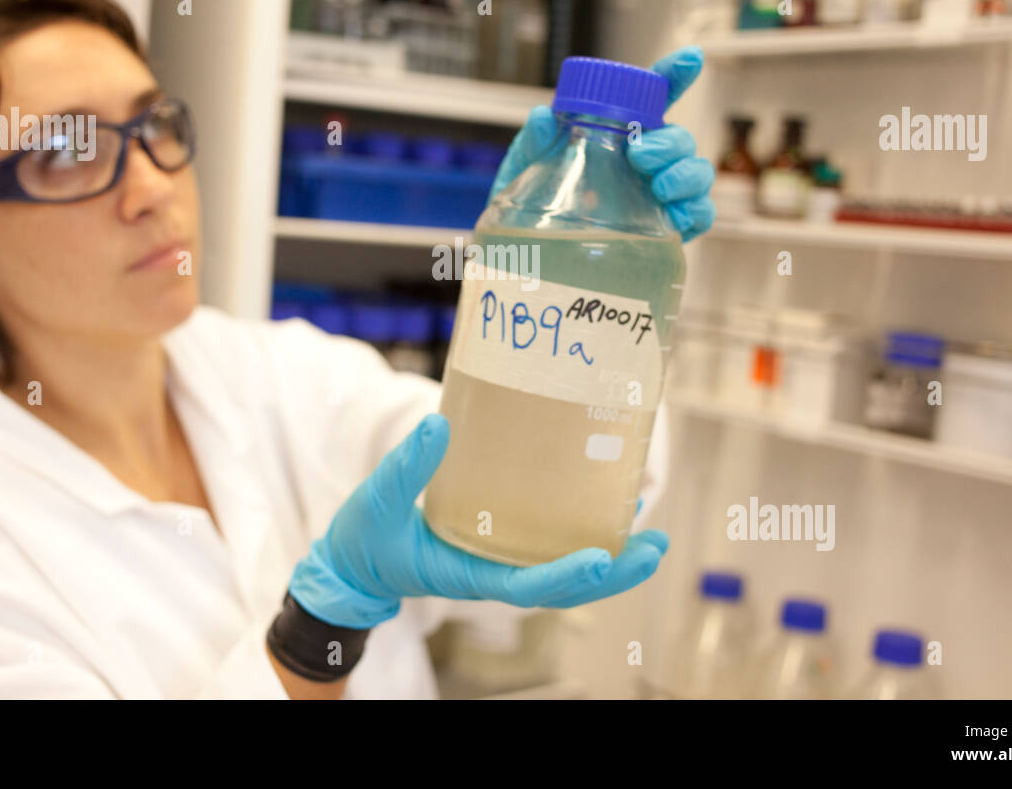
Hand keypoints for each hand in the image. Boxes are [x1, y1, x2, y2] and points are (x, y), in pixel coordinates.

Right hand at [287, 414, 669, 628]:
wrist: (355, 561)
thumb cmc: (365, 540)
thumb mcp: (376, 502)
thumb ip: (406, 467)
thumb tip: (439, 425)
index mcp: (468, 574)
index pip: (527, 585)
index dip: (568, 575)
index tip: (603, 558)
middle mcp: (495, 573)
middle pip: (566, 585)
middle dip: (615, 571)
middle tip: (656, 545)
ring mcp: (501, 562)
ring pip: (566, 569)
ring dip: (612, 557)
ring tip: (651, 532)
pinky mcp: (501, 545)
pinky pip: (551, 547)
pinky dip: (585, 534)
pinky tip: (607, 505)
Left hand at [489, 46, 714, 242]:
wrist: (528, 256)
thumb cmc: (530, 204)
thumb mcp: (523, 169)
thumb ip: (533, 143)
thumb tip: (542, 117)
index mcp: (617, 135)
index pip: (649, 99)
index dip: (673, 76)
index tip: (691, 58)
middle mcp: (645, 161)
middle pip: (678, 139)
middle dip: (668, 142)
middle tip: (638, 153)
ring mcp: (659, 195)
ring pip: (695, 173)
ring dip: (686, 174)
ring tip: (660, 187)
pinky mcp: (665, 231)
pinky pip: (698, 216)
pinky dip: (696, 212)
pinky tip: (678, 217)